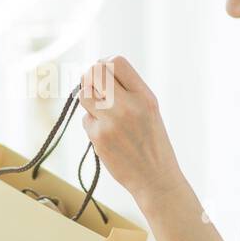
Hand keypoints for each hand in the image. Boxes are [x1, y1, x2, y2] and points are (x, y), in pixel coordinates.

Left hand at [78, 55, 185, 204]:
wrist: (155, 178)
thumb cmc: (152, 142)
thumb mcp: (149, 109)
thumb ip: (128, 90)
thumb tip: (98, 71)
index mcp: (144, 96)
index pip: (115, 62)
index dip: (104, 64)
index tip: (104, 75)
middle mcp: (128, 105)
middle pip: (93, 73)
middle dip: (90, 79)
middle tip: (97, 91)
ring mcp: (111, 122)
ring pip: (84, 94)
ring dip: (89, 100)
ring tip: (102, 111)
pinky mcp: (98, 138)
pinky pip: (85, 119)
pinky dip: (92, 124)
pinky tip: (107, 134)